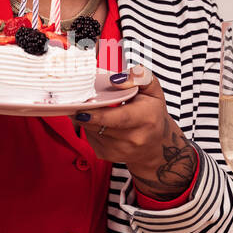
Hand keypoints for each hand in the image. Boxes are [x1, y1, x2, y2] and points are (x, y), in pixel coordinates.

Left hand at [70, 64, 197, 199]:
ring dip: (86, 118)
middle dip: (85, 113)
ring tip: (91, 107)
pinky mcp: (108, 155)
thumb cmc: (151, 112)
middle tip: (76, 102)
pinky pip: (89, 137)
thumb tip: (115, 80)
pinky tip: (97, 120)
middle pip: (100, 125)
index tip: (82, 109)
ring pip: (91, 130)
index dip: (99, 114)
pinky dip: (89, 127)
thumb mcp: (152, 88)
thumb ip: (138, 76)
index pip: (120, 118)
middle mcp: (134, 138)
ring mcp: (120, 150)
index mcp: (146, 118)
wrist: (156, 143)